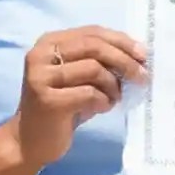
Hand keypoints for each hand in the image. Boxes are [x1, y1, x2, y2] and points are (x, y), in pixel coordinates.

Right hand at [8, 26, 148, 168]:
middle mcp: (41, 55)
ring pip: (94, 69)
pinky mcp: (46, 100)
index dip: (121, 41)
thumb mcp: (80, 77)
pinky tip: (101, 108)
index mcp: (50, 42)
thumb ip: (100, 61)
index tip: (144, 55)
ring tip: (113, 98)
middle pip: (94, 46)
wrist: (30, 142)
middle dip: (125, 60)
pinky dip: (103, 101)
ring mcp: (41, 77)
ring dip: (113, 85)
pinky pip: (89, 93)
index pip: (92, 32)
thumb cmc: (62, 107)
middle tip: (142, 76)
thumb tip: (139, 55)